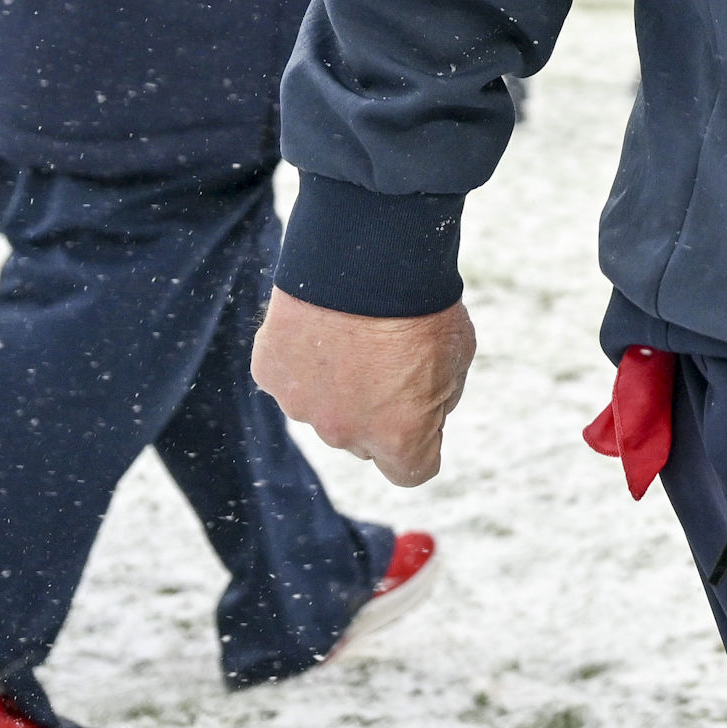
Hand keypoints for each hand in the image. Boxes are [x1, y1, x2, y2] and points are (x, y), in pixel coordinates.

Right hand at [253, 289, 476, 486]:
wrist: (370, 257)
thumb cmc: (423, 306)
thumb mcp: (457, 357)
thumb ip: (436, 400)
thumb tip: (421, 414)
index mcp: (398, 437)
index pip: (410, 470)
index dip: (421, 443)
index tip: (424, 415)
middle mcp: (345, 433)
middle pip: (364, 439)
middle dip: (377, 411)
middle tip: (388, 357)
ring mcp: (301, 405)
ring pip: (323, 407)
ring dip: (336, 384)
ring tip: (352, 332)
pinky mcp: (269, 373)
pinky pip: (289, 375)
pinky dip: (301, 357)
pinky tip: (319, 322)